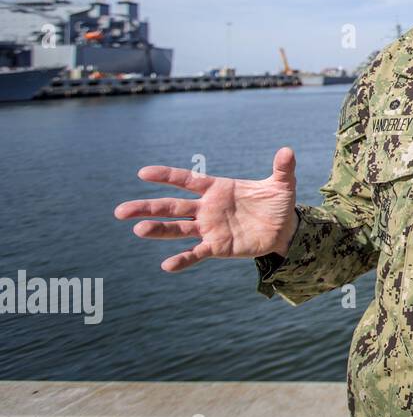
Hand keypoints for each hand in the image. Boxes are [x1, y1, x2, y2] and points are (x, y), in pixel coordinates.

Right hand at [114, 147, 299, 271]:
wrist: (284, 229)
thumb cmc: (277, 203)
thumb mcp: (282, 184)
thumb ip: (282, 168)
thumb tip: (288, 151)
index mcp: (217, 188)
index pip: (187, 180)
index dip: (166, 176)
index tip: (143, 173)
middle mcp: (207, 208)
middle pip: (172, 206)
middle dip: (147, 207)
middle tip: (120, 211)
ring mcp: (209, 228)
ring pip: (177, 229)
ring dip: (158, 230)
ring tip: (138, 230)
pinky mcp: (217, 247)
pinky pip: (195, 253)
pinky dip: (182, 259)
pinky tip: (166, 265)